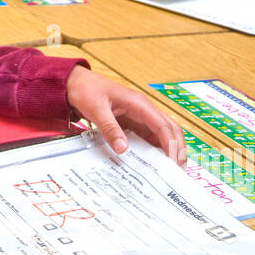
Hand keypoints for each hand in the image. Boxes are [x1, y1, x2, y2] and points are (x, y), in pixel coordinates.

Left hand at [65, 67, 185, 162]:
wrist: (76, 83)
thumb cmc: (87, 90)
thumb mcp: (97, 109)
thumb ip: (110, 128)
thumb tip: (122, 149)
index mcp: (139, 104)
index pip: (163, 125)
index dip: (171, 144)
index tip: (173, 161)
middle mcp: (144, 110)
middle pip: (170, 129)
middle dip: (177, 148)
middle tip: (179, 170)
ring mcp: (140, 116)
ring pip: (162, 134)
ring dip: (169, 149)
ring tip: (171, 170)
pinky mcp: (133, 123)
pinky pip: (149, 137)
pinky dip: (155, 149)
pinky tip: (154, 163)